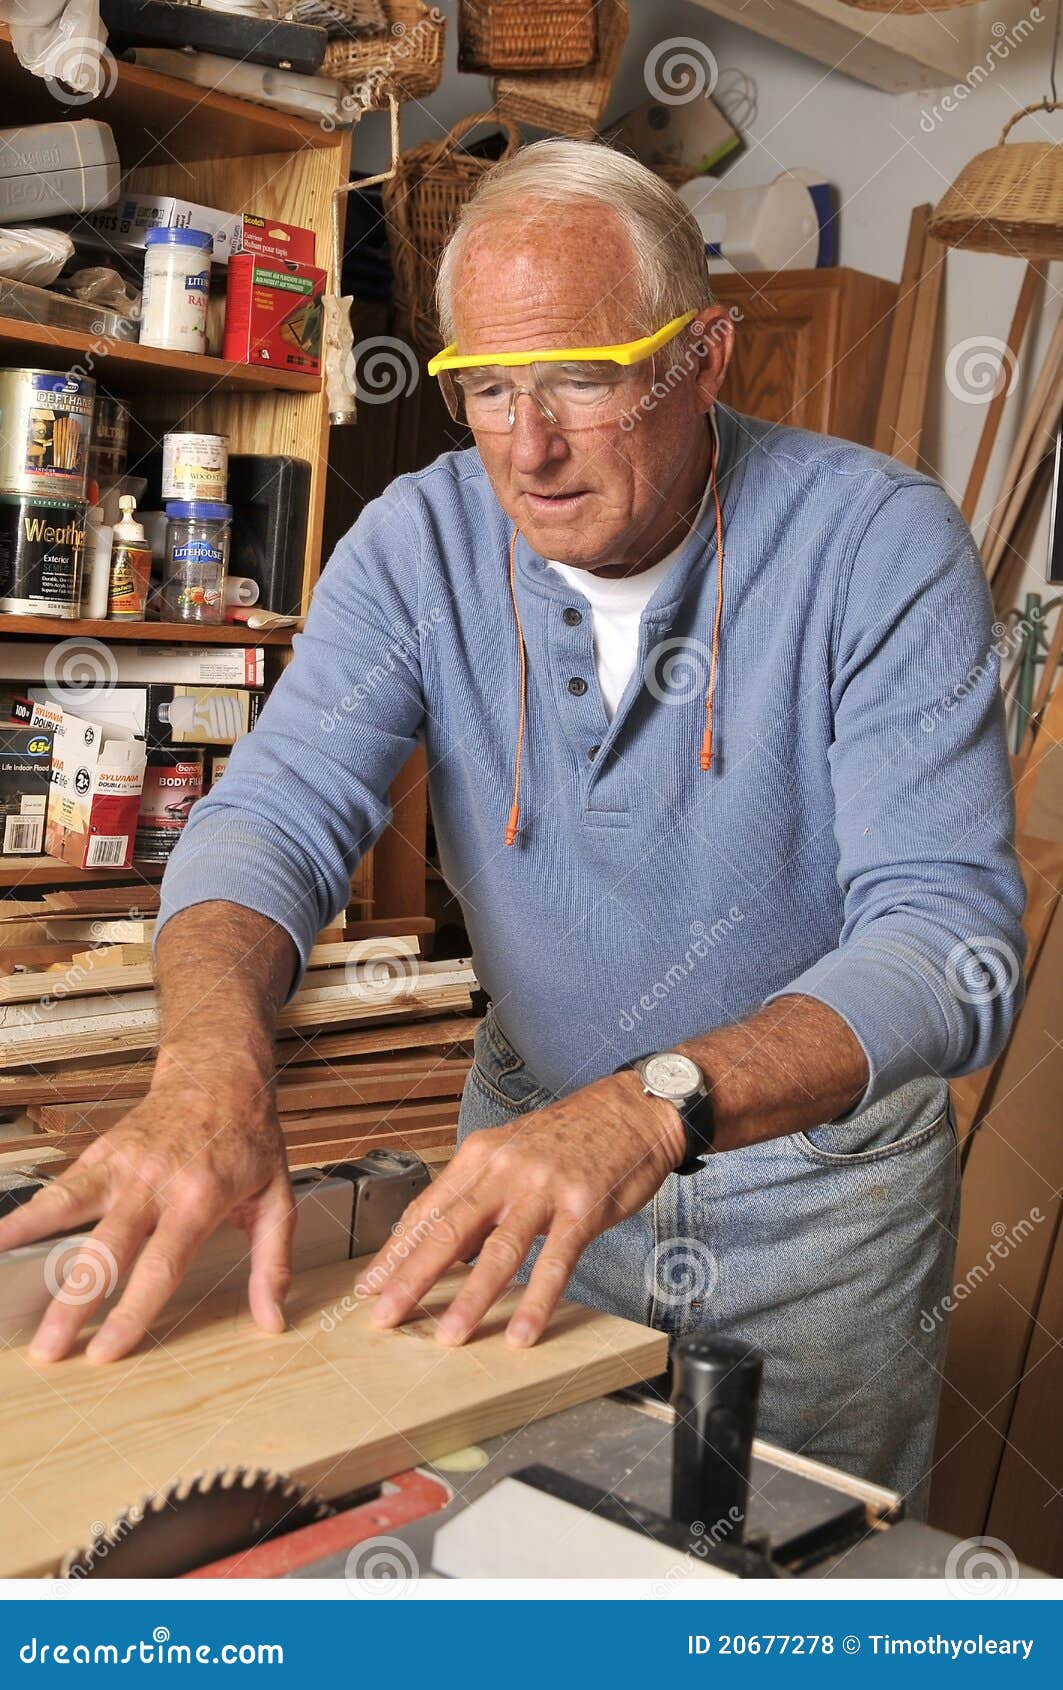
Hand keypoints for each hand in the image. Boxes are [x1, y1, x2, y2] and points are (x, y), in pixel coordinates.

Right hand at [0, 1065, 293, 1363]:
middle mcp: (154, 1181)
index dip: (131, 1311)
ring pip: (67, 1209)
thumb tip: (272, 1320)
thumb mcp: (278, 1197)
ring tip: (3, 1286)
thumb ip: (273, 1261)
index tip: (105, 1352)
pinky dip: (26, 1213)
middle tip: (48, 1350)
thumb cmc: (250, 1138)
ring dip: (30, 1248)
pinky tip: (2, 1239)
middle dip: (73, 1304)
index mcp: (200, 1198)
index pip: (161, 1265)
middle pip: (105, 1249)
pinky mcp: (101, 1152)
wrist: (220, 1072)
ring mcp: (122, 1164)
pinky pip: (59, 1187)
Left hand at [356, 1069, 685, 1346]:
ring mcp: (544, 1188)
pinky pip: (555, 1262)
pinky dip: (536, 1301)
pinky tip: (522, 1332)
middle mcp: (504, 1168)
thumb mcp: (513, 1150)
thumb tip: (446, 1242)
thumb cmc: (573, 1134)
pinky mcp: (583, 1207)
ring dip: (470, 1299)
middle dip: (411, 1278)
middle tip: (385, 1317)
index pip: (427, 1209)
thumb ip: (480, 1191)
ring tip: (448, 1336)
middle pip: (449, 1230)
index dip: (395, 1251)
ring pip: (498, 1250)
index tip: (369, 1286)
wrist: (633, 1108)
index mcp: (480, 1154)